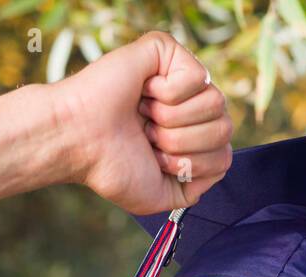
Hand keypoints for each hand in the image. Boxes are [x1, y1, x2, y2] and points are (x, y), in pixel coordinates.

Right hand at [49, 31, 232, 214]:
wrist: (81, 142)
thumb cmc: (112, 167)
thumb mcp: (161, 196)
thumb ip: (195, 190)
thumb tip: (218, 163)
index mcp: (189, 137)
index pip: (224, 156)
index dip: (192, 166)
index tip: (156, 161)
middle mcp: (189, 106)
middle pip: (224, 130)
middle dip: (183, 144)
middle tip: (148, 137)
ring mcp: (181, 77)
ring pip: (215, 104)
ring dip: (174, 120)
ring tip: (145, 116)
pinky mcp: (168, 52)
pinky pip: (199, 77)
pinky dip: (169, 94)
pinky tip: (144, 92)